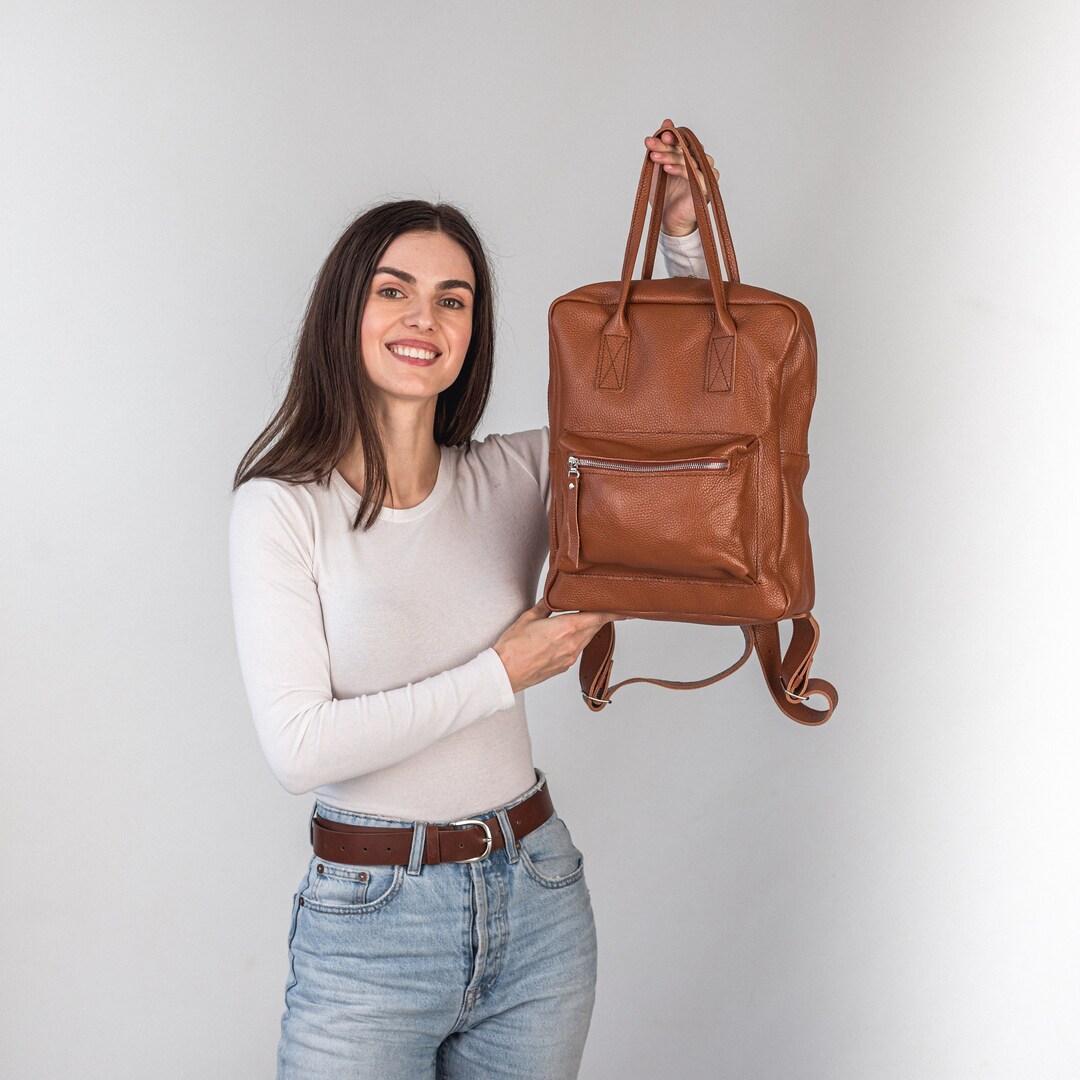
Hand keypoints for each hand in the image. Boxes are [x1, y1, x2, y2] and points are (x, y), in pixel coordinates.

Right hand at [492, 600, 630, 693]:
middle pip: (595, 628)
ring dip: (589, 628)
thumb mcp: (528, 618)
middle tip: (607, 608)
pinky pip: (577, 649)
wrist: (504, 674)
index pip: (597, 618)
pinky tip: (569, 635)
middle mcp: (572, 644)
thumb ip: (546, 606)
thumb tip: (554, 597)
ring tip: (587, 618)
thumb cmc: (512, 647)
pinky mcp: (564, 666)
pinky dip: (579, 640)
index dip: (613, 613)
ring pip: (587, 639)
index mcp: (565, 628)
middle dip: (601, 618)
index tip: (624, 609)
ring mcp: (569, 657)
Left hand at [644, 118, 719, 236]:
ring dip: (671, 157)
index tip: (658, 135)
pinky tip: (667, 169)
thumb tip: (667, 120)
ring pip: (690, 160)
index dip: (672, 137)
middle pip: (686, 148)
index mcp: (692, 156)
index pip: (683, 141)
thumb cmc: (665, 194)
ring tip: (655, 157)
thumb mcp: (659, 167)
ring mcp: (706, 175)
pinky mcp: (706, 189)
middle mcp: (702, 163)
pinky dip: (680, 170)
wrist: (668, 221)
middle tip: (652, 144)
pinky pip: (695, 175)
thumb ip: (663, 145)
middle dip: (667, 146)